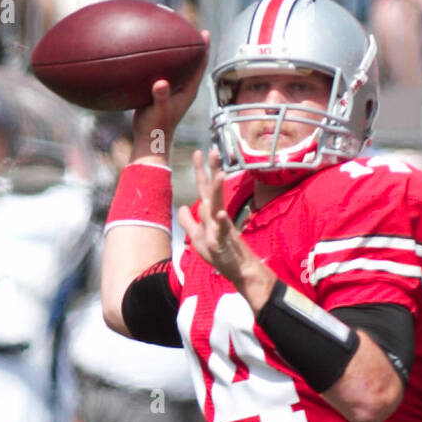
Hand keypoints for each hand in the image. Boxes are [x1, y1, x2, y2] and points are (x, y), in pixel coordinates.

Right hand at [131, 37, 209, 163]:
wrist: (149, 141)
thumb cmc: (156, 128)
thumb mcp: (158, 111)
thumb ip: (161, 97)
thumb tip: (161, 83)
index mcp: (188, 91)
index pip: (200, 66)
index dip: (203, 49)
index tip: (204, 32)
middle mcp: (183, 89)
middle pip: (192, 63)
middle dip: (192, 46)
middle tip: (189, 26)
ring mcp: (174, 91)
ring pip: (179, 68)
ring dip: (177, 53)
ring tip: (171, 35)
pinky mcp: (163, 93)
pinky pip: (166, 73)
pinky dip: (162, 63)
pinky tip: (151, 54)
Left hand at [177, 149, 274, 308]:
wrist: (240, 271)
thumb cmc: (221, 255)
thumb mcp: (198, 238)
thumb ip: (189, 222)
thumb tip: (182, 206)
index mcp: (210, 215)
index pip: (204, 189)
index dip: (201, 171)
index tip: (199, 151)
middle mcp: (216, 217)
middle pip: (212, 190)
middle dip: (211, 171)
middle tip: (212, 150)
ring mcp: (221, 229)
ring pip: (218, 206)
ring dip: (218, 190)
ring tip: (219, 173)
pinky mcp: (224, 243)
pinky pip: (223, 231)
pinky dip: (222, 222)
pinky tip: (221, 214)